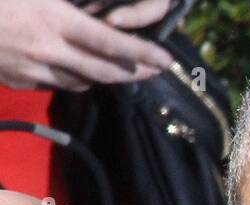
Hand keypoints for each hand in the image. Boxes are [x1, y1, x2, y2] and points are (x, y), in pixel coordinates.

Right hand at [0, 0, 170, 90]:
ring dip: (103, 78)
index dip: (141, 53)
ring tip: (122, 71)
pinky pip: (51, 83)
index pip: (110, 42)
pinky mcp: (12, 78)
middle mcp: (47, 50)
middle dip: (133, 73)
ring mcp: (29, 68)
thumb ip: (67, 0)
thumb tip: (85, 6)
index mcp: (53, 19)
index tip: (166, 60)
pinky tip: (76, 71)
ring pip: (79, 81)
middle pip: (103, 71)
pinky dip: (70, 78)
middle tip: (155, 70)